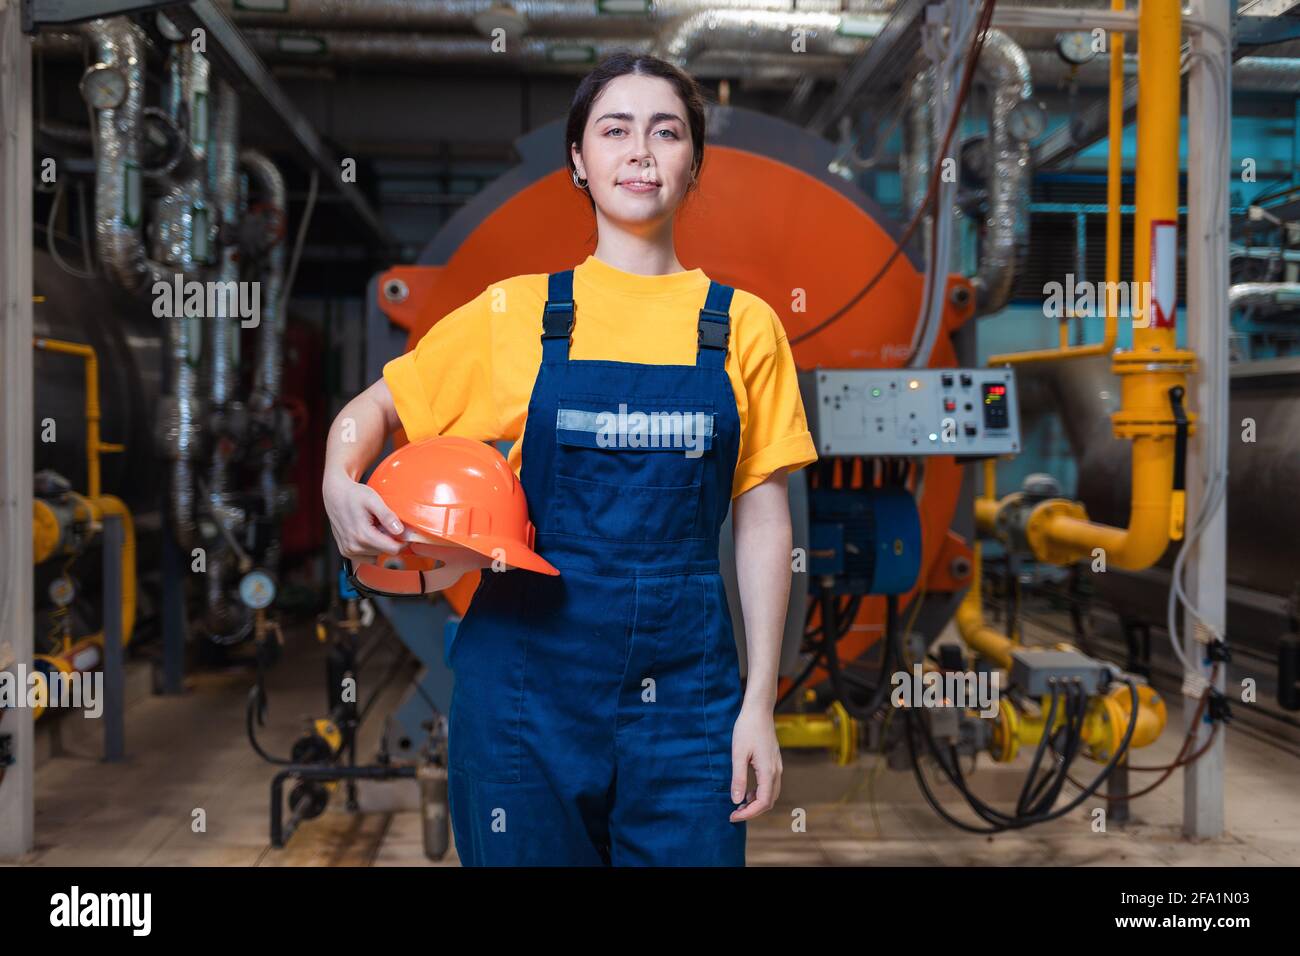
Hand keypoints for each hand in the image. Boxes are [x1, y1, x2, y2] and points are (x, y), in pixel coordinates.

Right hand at [322, 470, 404, 560]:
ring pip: (376, 555)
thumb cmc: (352, 495)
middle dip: (388, 540)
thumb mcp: (373, 500)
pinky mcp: (346, 551)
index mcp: (363, 535)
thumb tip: (400, 531)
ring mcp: (349, 550)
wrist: (335, 495)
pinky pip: (366, 557)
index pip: (393, 550)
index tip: (401, 531)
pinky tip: (367, 533)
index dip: (401, 541)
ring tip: (373, 527)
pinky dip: (370, 548)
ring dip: (379, 544)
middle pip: (385, 552)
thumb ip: (387, 516)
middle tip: (382, 524)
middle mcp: (354, 546)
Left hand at [728, 702, 781, 821]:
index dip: (748, 813)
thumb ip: (738, 778)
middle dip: (752, 811)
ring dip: (756, 803)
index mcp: (768, 771)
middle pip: (769, 801)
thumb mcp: (738, 754)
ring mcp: (777, 766)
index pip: (762, 802)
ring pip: (771, 794)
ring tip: (738, 805)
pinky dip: (759, 793)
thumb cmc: (747, 728)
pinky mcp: (774, 762)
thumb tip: (736, 801)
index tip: (733, 815)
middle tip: (734, 813)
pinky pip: (770, 785)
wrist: (759, 710)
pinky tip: (746, 792)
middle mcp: (776, 771)